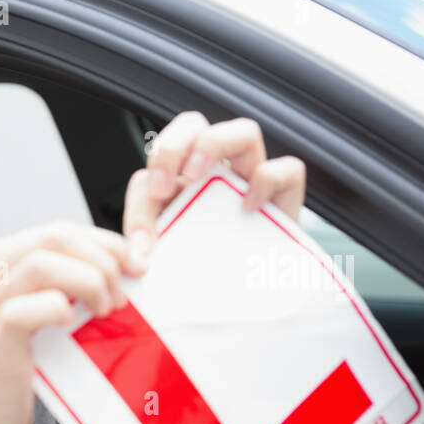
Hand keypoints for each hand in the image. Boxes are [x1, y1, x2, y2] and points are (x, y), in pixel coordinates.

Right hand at [0, 220, 144, 423]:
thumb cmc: (6, 372)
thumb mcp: (27, 316)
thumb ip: (53, 286)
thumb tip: (116, 269)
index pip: (57, 232)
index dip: (104, 243)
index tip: (135, 266)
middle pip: (54, 237)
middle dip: (103, 259)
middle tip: (122, 294)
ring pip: (43, 264)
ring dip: (89, 282)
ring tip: (105, 310)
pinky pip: (30, 307)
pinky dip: (60, 310)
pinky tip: (72, 327)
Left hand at [123, 111, 306, 263]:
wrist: (239, 298)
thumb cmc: (200, 267)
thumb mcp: (165, 253)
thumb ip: (146, 245)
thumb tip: (138, 256)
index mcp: (182, 178)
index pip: (162, 155)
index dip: (154, 168)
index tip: (154, 196)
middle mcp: (216, 170)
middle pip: (195, 126)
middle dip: (175, 144)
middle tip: (164, 183)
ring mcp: (251, 178)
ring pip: (243, 132)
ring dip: (214, 144)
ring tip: (197, 175)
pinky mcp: (284, 196)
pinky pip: (286, 169)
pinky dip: (267, 180)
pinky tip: (248, 206)